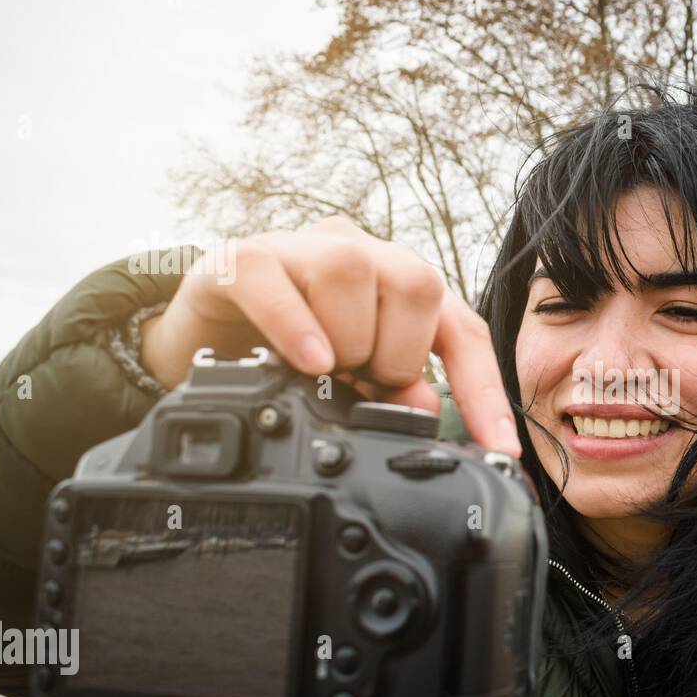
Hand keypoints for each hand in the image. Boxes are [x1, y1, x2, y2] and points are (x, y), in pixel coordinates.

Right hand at [138, 216, 520, 454]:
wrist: (197, 335)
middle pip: (418, 284)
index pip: (461, 329)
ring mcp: (300, 249)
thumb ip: (391, 391)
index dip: (484, 388)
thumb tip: (427, 407)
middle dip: (399, 355)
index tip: (499, 447)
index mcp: (397, 285)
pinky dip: (296, 324)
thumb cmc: (285, 353)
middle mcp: (359, 254)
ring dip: (349, 339)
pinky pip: (275, 279)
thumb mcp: (349, 383)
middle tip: (362, 385)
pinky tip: (305, 360)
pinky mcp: (242, 258)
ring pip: (354, 272)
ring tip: (324, 370)